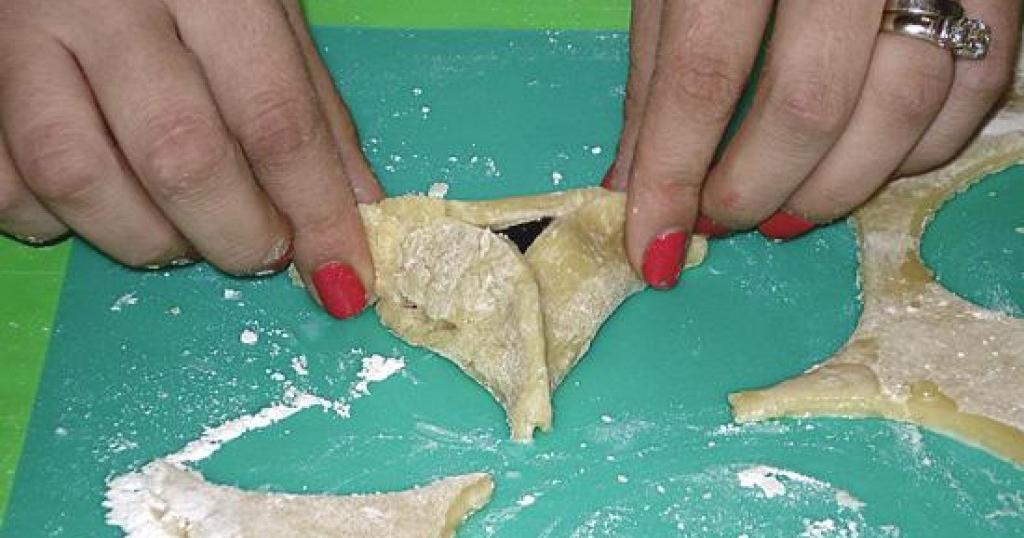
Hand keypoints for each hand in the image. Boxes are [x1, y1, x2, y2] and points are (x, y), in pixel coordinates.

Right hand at [0, 0, 380, 318]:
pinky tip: (98, 204)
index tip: (344, 278)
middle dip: (236, 237)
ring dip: (146, 239)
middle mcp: (107, 4)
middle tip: (262, 251)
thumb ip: (310, 103)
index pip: (276, 117)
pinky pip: (2, 184)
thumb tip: (354, 209)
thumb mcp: (264, 7)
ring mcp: (21, 36)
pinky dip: (53, 221)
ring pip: (79, 178)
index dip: (316, 213)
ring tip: (181, 235)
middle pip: (180, 157)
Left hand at [604, 0, 1018, 288]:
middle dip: (754, 189)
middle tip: (721, 221)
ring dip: (836, 188)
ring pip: (902, 105)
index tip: (653, 250)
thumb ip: (657, 69)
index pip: (700, 74)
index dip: (674, 176)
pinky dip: (918, 152)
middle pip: (807, 103)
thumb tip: (633, 183)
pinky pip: (978, 88)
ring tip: (783, 212)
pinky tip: (866, 167)